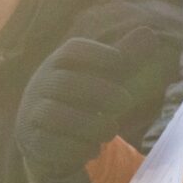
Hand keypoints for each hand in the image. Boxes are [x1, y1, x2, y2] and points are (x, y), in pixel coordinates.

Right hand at [17, 38, 176, 180]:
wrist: (46, 134)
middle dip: (100, 92)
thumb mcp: (104, 78)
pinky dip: (75, 148)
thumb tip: (149, 34)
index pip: (72, 51)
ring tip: (112, 130)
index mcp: (58, 64)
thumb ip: (125, 58)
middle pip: (65, 83)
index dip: (99, 53)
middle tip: (127, 101)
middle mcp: (41, 84)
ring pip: (54, 115)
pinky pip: (48, 143)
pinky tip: (94, 149)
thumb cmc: (82, 98)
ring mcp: (32, 113)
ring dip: (90, 124)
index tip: (121, 63)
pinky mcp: (32, 140)